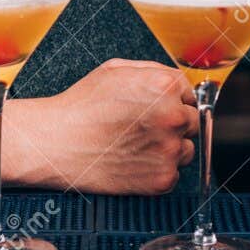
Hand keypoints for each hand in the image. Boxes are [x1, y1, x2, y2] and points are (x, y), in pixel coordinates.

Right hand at [24, 58, 196, 194]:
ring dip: (168, 148)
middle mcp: (173, 117)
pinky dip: (158, 170)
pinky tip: (135, 161)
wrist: (57, 143)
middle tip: (144, 128)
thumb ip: (153, 71)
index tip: (156, 108)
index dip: (172, 100)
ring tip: (136, 145)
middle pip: (192, 121)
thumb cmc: (82, 107)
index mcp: (164, 86)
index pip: (189, 93)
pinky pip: (174, 173)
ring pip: (185, 149)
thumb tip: (176, 83)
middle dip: (173, 123)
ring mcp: (169, 150)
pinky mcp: (162, 178)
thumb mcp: (115, 70)